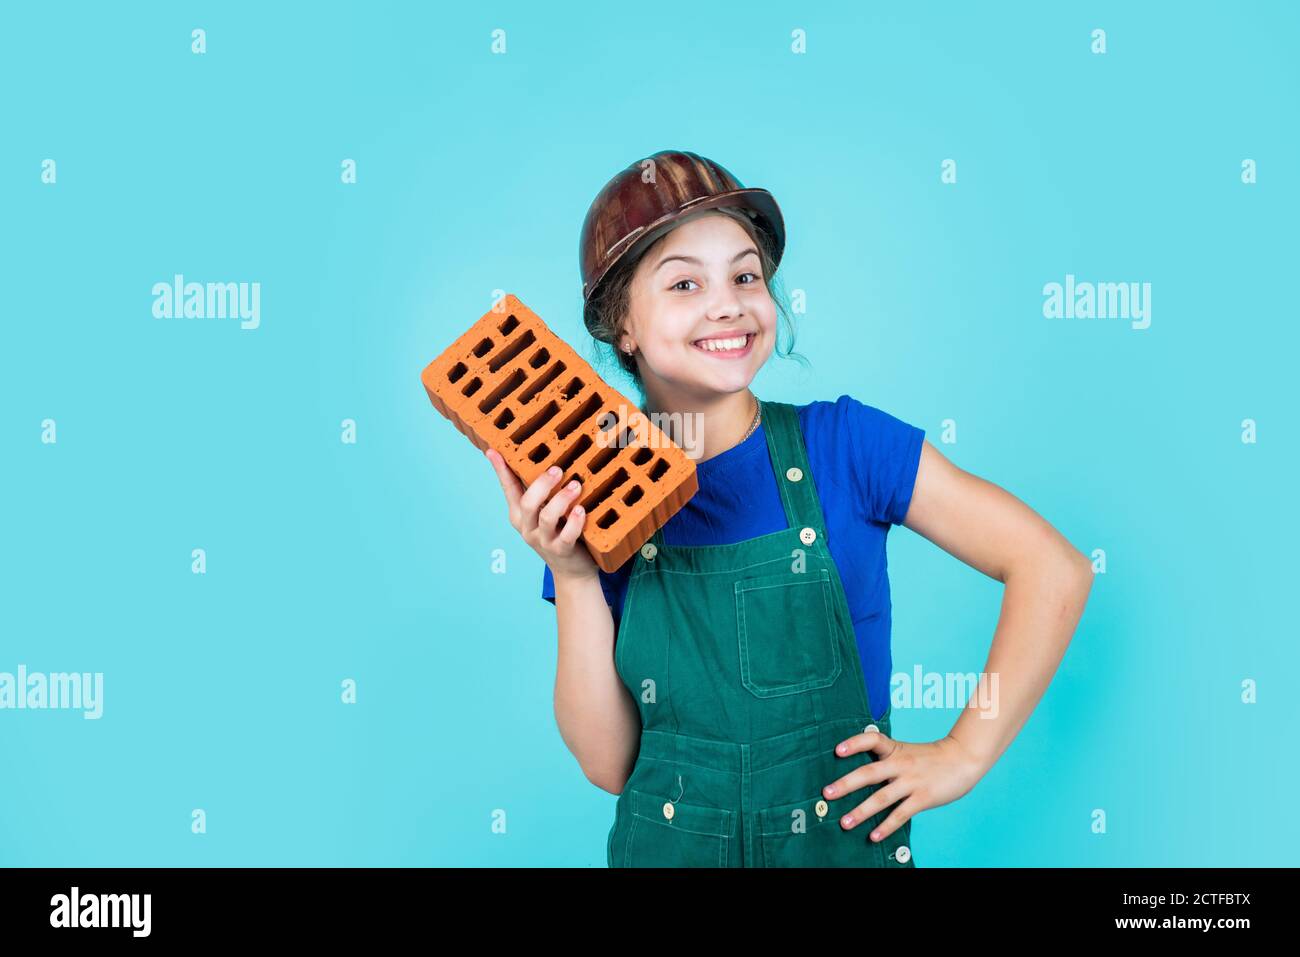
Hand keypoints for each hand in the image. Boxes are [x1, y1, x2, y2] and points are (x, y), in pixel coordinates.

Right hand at [484, 448, 599, 581]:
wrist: (572, 571)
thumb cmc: (560, 532)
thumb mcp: (546, 511)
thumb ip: (544, 492)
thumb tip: (552, 459)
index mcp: (520, 514)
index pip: (508, 489)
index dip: (501, 470)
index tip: (493, 451)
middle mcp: (528, 527)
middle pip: (527, 503)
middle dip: (542, 484)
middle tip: (557, 470)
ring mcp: (543, 541)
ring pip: (547, 518)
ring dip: (561, 499)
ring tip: (576, 486)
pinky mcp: (561, 551)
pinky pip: (566, 536)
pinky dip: (574, 522)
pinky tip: (581, 510)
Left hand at [822, 728, 984, 842]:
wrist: (963, 758)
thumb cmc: (931, 757)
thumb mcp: (906, 752)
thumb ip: (886, 761)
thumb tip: (860, 775)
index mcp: (895, 749)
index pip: (872, 740)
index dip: (854, 744)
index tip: (837, 751)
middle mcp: (900, 764)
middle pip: (869, 773)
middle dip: (846, 784)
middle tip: (827, 794)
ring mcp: (911, 781)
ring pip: (882, 798)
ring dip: (861, 811)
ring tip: (845, 823)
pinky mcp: (923, 798)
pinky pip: (901, 814)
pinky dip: (886, 826)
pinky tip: (874, 836)